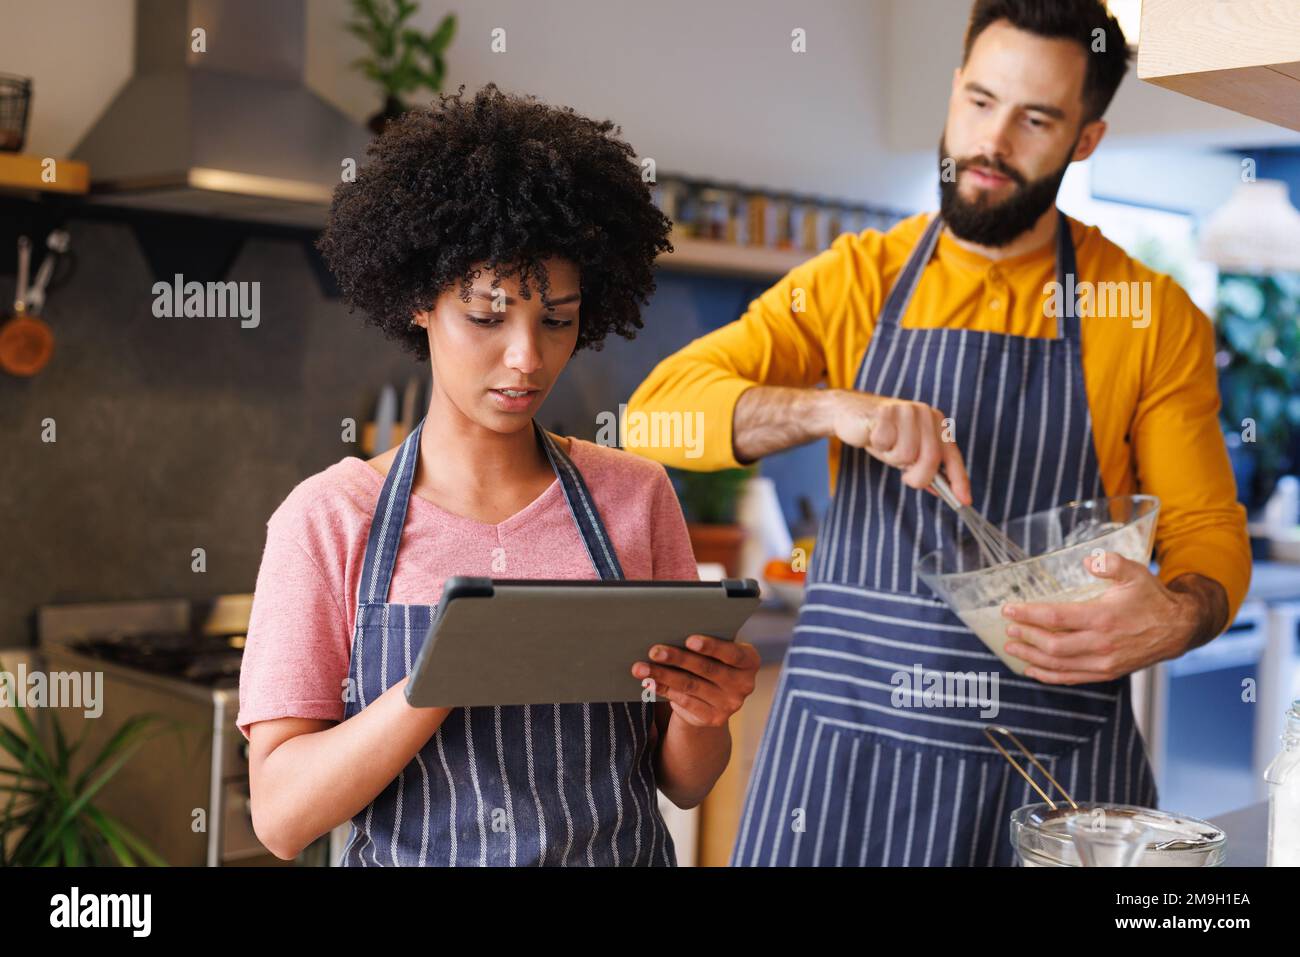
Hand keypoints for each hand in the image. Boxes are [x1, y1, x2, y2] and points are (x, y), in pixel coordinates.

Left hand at [631, 635, 759, 727]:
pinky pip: (684, 701)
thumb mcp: (716, 652)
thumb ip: (704, 643)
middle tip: (654, 650)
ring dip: (663, 675)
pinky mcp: (713, 718)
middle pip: (707, 669)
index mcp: (750, 661)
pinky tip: (648, 682)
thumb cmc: (711, 662)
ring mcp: (730, 704)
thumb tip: (671, 629)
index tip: (689, 640)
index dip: (712, 646)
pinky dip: (663, 690)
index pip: (732, 653)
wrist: (714, 700)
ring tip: (641, 667)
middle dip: (678, 658)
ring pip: (690, 685)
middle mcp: (744, 684)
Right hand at [829, 390, 971, 504]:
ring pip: (907, 454)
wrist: (849, 413)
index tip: (964, 500)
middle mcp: (925, 413)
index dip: (959, 479)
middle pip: (931, 458)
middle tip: (904, 475)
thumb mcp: (906, 452)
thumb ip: (924, 467)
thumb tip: (944, 491)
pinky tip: (874, 435)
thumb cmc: (882, 434)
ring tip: (886, 446)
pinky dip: (878, 446)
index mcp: (936, 422)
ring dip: (892, 458)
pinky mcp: (885, 412)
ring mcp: (906, 411)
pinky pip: (887, 445)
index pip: (952, 455)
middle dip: (917, 476)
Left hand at [1000, 551, 1204, 683]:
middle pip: (1052, 645)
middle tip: (1008, 630)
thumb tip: (1087, 562)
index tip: (1009, 610)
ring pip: (1059, 665)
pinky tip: (1032, 670)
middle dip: (1026, 637)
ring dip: (1031, 658)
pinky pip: (1072, 678)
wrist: (1179, 628)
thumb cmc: (1152, 598)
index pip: (1056, 617)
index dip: (1028, 614)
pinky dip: (1049, 676)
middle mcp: (1101, 643)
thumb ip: (1110, 563)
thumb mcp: (1135, 572)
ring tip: (1012, 649)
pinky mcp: (1107, 672)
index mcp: (1103, 617)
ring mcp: (1104, 662)